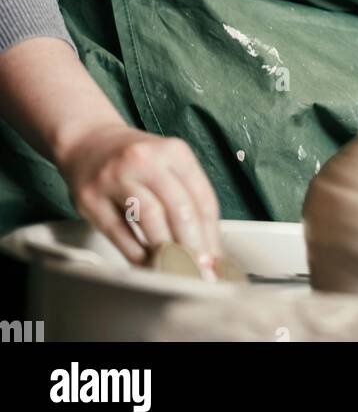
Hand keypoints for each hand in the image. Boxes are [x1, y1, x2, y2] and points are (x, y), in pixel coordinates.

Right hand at [55, 123, 221, 268]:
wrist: (88, 140)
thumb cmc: (135, 159)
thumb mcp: (167, 163)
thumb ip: (187, 196)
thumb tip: (206, 246)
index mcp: (173, 150)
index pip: (202, 197)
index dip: (211, 233)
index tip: (215, 259)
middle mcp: (145, 159)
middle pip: (179, 208)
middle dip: (192, 246)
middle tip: (198, 271)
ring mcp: (116, 177)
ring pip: (150, 219)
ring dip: (166, 251)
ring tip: (175, 270)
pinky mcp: (91, 198)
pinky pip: (119, 232)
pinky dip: (136, 253)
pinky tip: (146, 264)